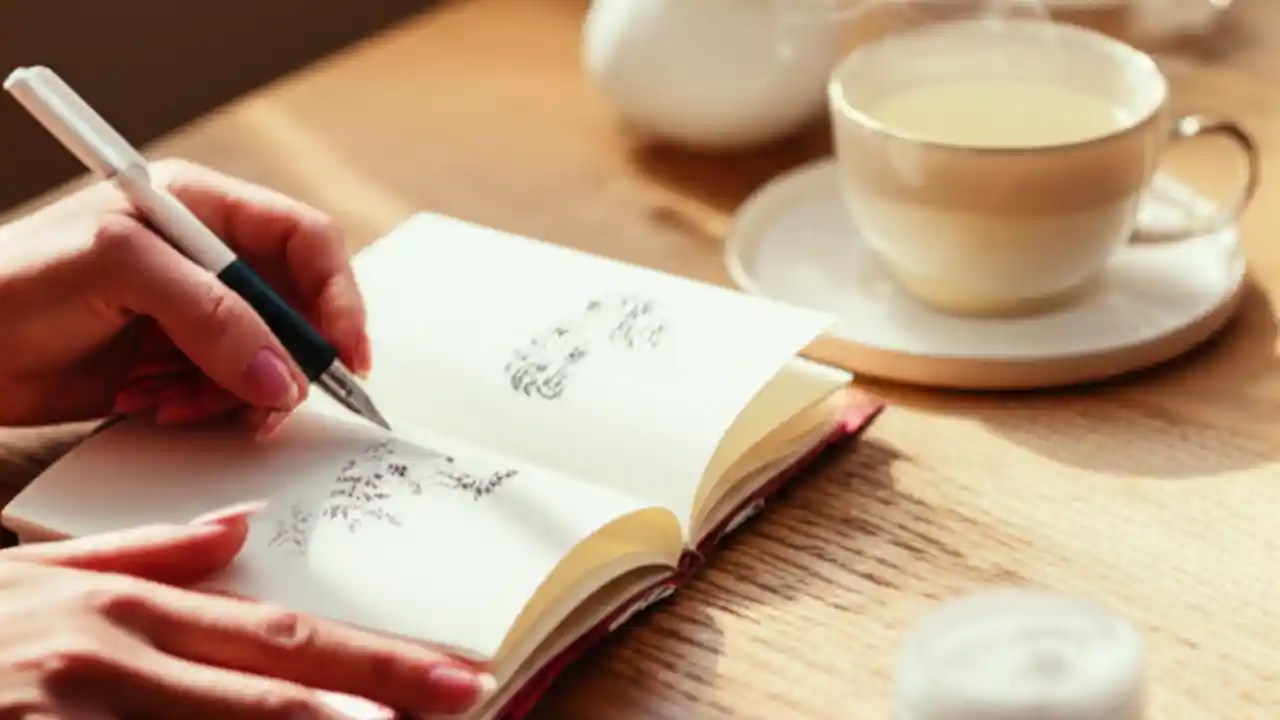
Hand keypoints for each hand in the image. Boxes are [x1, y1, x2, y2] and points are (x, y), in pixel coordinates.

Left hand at [0, 159, 370, 429]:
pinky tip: (157, 405)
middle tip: (270, 400)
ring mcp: (191, 315)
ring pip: (267, 360)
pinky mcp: (173, 363)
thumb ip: (212, 316)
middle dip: (288, 359)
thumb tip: (285, 374)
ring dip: (237, 393)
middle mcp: (206, 259)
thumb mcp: (119, 272)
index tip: (346, 355)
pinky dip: (208, 409)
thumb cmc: (8, 285)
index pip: (306, 242)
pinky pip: (228, 393)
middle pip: (295, 310)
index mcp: (201, 208)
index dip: (337, 296)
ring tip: (177, 401)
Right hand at [0, 504, 491, 718]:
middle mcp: (115, 654)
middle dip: (377, 694)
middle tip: (466, 698)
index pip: (279, 632)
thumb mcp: (37, 575)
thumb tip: (237, 531)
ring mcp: (73, 706)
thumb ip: (143, 554)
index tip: (449, 669)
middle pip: (274, 680)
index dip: (372, 653)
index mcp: (129, 609)